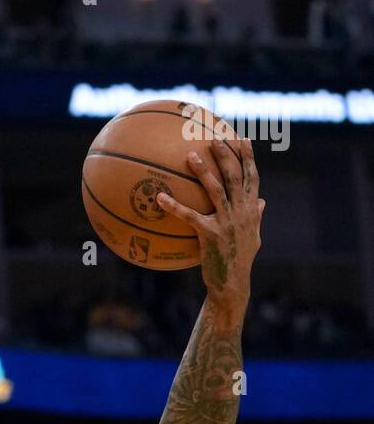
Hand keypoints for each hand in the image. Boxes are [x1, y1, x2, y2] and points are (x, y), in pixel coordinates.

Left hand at [157, 138, 263, 322]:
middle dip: (225, 155)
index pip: (252, 178)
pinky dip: (174, 206)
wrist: (232, 285)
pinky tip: (160, 198)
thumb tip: (263, 203)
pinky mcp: (210, 235)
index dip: (248, 157)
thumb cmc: (240, 262)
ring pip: (216, 190)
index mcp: (252, 210)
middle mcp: (242, 213)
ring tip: (190, 155)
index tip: (243, 138)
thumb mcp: (253, 238)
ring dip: (204, 171)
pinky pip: (189, 216)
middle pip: (235, 177)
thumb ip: (257, 218)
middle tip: (213, 138)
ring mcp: (227, 223)